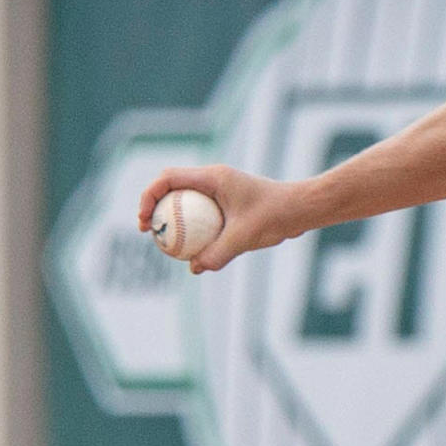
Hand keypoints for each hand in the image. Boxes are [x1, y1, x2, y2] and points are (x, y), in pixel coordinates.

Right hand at [134, 163, 293, 270]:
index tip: (145, 220)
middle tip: (147, 231)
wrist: (300, 209)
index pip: (168, 178)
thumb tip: (195, 269)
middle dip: (153, 206)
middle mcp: (212, 180)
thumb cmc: (276, 215)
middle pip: (170, 187)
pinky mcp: (224, 204)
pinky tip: (189, 251)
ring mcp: (218, 191)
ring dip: (169, 217)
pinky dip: (189, 228)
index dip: (149, 196)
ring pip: (183, 201)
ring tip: (162, 242)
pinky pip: (199, 214)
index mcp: (213, 177)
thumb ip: (219, 252)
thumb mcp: (246, 236)